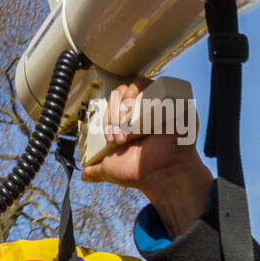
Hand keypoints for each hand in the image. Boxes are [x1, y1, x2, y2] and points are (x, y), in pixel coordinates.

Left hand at [81, 78, 212, 238]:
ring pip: (136, 85)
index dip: (107, 117)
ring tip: (131, 126)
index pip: (112, 102)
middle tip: (121, 135)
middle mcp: (143, 110)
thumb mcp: (111, 168)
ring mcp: (159, 103)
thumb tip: (85, 175)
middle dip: (115, 113)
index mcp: (129, 120)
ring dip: (128, 104)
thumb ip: (96, 168)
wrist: (162, 175)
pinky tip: (145, 115)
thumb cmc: (140, 172)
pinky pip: (158, 85)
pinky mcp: (174, 101)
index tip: (111, 137)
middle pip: (121, 91)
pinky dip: (149, 97)